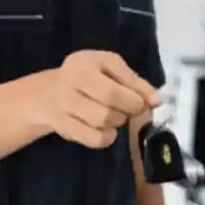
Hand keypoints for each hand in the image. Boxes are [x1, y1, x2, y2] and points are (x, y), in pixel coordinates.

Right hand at [38, 50, 162, 149]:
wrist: (46, 94)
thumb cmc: (86, 75)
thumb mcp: (109, 67)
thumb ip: (134, 82)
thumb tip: (157, 101)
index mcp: (83, 64)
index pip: (113, 89)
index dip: (135, 100)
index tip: (142, 102)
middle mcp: (69, 85)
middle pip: (108, 110)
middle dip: (127, 112)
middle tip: (129, 108)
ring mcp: (63, 108)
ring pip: (101, 124)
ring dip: (116, 123)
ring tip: (114, 115)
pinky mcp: (64, 128)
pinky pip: (94, 140)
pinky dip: (107, 137)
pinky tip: (106, 130)